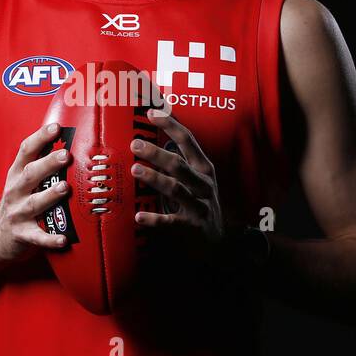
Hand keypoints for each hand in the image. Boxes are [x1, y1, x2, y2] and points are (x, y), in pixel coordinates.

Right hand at [0, 121, 71, 265]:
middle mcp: (15, 192)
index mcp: (16, 175)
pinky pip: (37, 238)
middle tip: (65, 155)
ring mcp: (17, 213)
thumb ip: (39, 165)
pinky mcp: (22, 235)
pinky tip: (63, 239)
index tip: (55, 127)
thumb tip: (66, 143)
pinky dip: (49, 239)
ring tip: (65, 188)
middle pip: (30, 174)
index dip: (40, 138)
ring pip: (33, 203)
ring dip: (49, 195)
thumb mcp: (21, 181)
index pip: (26, 151)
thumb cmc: (16, 204)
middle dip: (47, 163)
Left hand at [130, 108, 225, 262]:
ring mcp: (199, 206)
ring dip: (155, 178)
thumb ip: (179, 162)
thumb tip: (151, 140)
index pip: (188, 141)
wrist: (220, 242)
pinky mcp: (192, 227)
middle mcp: (203, 185)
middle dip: (156, 153)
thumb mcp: (197, 181)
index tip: (152, 113)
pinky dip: (155, 219)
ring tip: (135, 169)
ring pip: (176, 189)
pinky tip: (139, 216)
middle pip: (179, 164)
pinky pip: (171, 222)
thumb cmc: (200, 204)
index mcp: (204, 168)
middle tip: (135, 143)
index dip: (171, 125)